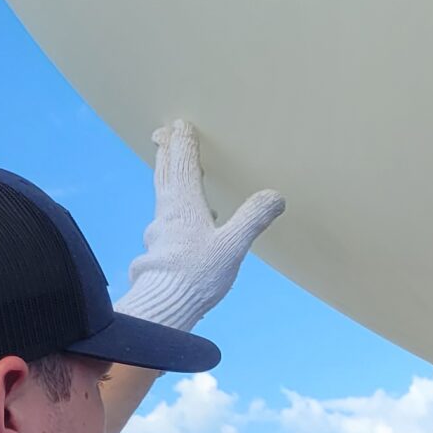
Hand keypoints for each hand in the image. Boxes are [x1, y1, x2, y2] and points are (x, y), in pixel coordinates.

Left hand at [114, 121, 284, 330]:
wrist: (163, 307)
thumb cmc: (197, 275)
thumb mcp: (233, 245)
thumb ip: (253, 218)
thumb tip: (275, 195)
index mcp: (185, 205)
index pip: (185, 167)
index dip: (184, 144)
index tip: (180, 125)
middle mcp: (167, 214)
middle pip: (165, 176)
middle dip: (166, 153)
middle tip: (161, 134)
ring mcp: (159, 234)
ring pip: (162, 197)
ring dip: (165, 179)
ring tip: (168, 170)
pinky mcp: (157, 253)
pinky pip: (164, 221)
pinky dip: (169, 210)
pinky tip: (177, 223)